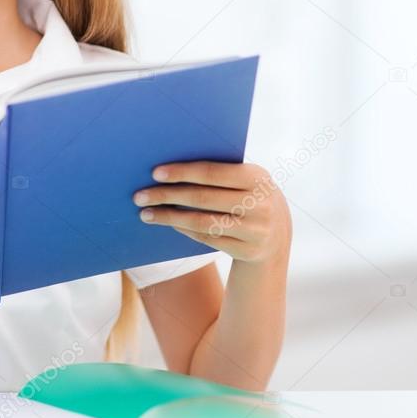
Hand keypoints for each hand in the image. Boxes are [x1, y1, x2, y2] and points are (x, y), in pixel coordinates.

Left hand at [132, 160, 290, 263]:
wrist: (277, 234)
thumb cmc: (248, 196)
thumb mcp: (244, 180)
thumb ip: (218, 172)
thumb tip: (169, 167)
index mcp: (256, 177)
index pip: (212, 172)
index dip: (182, 172)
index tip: (155, 173)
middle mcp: (260, 203)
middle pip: (202, 198)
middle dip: (166, 195)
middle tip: (139, 196)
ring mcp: (255, 230)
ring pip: (201, 222)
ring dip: (169, 217)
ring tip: (145, 213)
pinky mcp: (247, 250)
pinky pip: (207, 238)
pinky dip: (184, 229)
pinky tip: (168, 223)